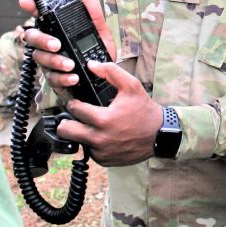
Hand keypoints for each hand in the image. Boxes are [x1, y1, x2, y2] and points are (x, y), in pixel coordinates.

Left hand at [19, 0, 164, 164]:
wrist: (160, 135)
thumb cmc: (145, 110)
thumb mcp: (131, 86)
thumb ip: (111, 72)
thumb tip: (91, 65)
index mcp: (103, 119)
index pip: (74, 110)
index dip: (73, 102)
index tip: (75, 101)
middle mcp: (99, 139)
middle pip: (65, 131)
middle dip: (67, 121)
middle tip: (75, 116)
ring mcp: (101, 152)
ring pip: (76, 142)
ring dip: (81, 134)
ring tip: (91, 126)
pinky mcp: (104, 161)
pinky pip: (90, 152)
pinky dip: (93, 145)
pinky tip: (104, 136)